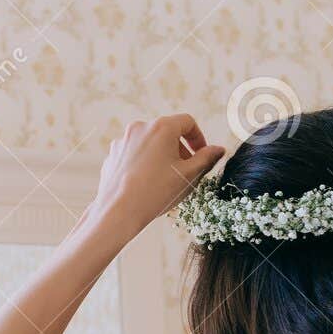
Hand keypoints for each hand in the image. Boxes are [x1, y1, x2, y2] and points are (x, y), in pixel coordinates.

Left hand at [89, 114, 224, 233]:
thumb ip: (207, 158)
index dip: (199, 138)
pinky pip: (135, 155)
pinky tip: (148, 183)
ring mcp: (123, 141)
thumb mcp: (189, 175)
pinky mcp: (113, 155)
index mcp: (162, 127)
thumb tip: (218, 149)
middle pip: (167, 132)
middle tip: (186, 171)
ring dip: (162, 156)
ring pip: (150, 144)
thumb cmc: (156, 191)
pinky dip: (145, 164)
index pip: (188, 122)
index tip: (202, 155)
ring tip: (166, 179)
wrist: (119, 211)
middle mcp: (140, 128)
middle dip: (180, 149)